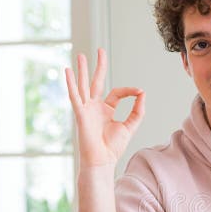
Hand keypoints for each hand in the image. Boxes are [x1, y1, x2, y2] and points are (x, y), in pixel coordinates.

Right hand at [66, 48, 145, 168]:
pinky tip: (67, 71)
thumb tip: (143, 93)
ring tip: (80, 55)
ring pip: (84, 85)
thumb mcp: (130, 126)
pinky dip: (71, 84)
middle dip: (99, 66)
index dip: (129, 91)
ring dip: (82, 70)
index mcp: (106, 110)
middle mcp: (95, 107)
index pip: (117, 93)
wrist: (102, 160)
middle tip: (100, 50)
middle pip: (97, 82)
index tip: (140, 92)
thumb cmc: (113, 147)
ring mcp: (86, 109)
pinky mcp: (80, 113)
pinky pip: (75, 96)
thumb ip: (137, 110)